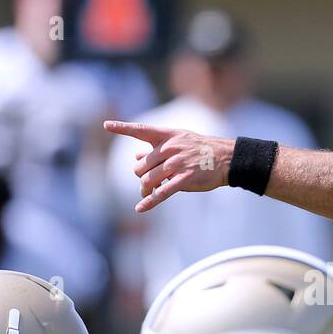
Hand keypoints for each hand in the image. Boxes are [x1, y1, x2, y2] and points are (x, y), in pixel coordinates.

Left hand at [104, 121, 234, 213]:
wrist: (225, 158)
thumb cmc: (200, 150)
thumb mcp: (179, 142)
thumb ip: (156, 149)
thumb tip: (136, 156)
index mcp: (167, 136)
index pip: (140, 130)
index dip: (122, 127)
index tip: (106, 125)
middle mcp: (169, 148)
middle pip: (140, 166)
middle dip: (140, 176)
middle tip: (146, 182)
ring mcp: (176, 164)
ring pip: (148, 180)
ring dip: (145, 189)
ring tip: (147, 193)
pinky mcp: (184, 179)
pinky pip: (162, 192)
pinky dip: (150, 201)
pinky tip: (140, 208)